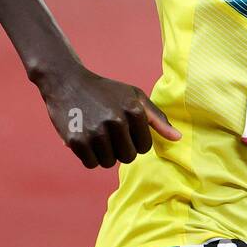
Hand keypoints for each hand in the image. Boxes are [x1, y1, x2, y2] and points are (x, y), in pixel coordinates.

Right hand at [36, 63, 180, 168]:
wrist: (68, 82)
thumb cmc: (107, 92)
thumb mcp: (134, 97)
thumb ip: (157, 119)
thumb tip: (178, 138)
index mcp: (134, 110)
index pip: (144, 147)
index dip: (135, 141)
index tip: (124, 130)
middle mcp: (116, 121)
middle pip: (128, 157)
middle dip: (120, 149)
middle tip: (109, 133)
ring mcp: (95, 131)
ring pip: (109, 163)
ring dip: (104, 154)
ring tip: (97, 135)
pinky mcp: (76, 140)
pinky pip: (91, 164)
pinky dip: (89, 156)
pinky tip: (85, 139)